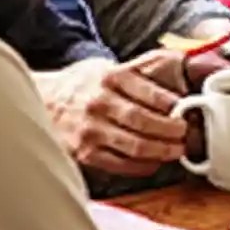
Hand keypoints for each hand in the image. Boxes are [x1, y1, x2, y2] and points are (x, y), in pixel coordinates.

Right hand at [39, 50, 191, 176]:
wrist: (42, 100)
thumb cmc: (84, 84)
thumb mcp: (109, 67)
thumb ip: (143, 69)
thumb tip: (185, 63)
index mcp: (111, 78)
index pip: (150, 92)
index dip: (172, 105)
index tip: (187, 111)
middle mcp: (99, 103)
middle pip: (144, 121)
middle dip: (172, 131)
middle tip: (186, 134)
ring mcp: (91, 130)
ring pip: (135, 145)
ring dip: (162, 151)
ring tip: (177, 150)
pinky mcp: (85, 152)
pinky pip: (121, 164)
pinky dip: (142, 166)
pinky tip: (154, 162)